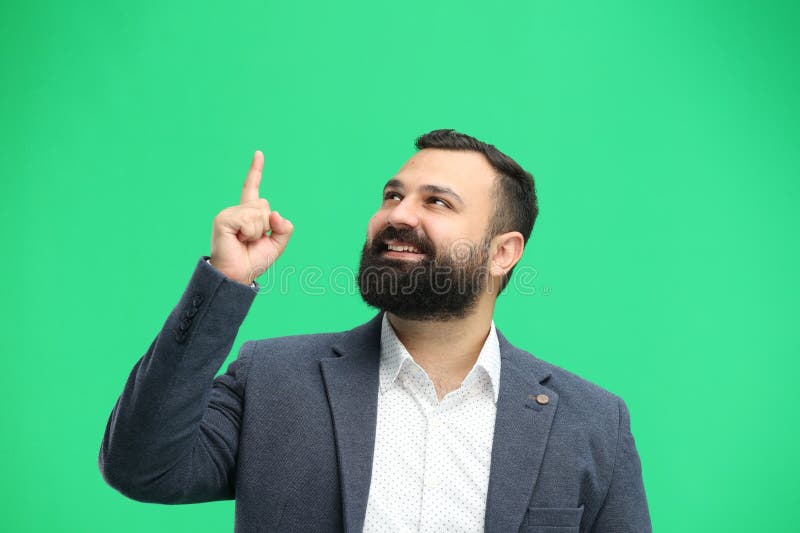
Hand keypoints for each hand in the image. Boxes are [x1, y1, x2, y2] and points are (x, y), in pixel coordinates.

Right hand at [209, 150, 293, 284]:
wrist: (238, 275)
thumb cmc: (254, 261)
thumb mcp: (277, 244)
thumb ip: (284, 228)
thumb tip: (276, 214)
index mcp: (248, 214)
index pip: (252, 188)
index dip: (256, 170)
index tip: (259, 153)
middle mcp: (237, 210)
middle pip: (265, 205)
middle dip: (266, 226)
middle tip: (251, 241)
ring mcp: (229, 213)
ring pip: (259, 212)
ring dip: (257, 231)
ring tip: (244, 241)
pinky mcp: (223, 219)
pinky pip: (249, 220)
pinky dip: (250, 233)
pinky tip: (238, 240)